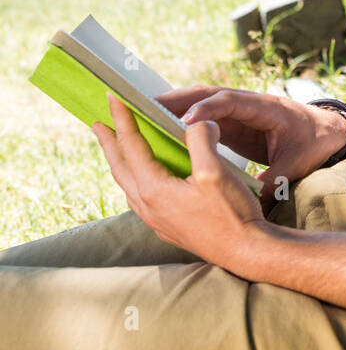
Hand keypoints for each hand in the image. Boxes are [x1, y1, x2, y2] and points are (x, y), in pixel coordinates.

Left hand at [93, 93, 265, 272]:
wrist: (244, 251)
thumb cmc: (231, 213)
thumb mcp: (215, 170)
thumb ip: (200, 139)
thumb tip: (197, 122)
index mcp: (154, 188)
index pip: (131, 145)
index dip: (122, 118)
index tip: (113, 98)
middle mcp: (148, 206)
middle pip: (120, 166)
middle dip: (108, 142)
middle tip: (97, 123)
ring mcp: (155, 219)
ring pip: (127, 184)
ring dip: (119, 162)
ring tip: (116, 148)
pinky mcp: (167, 227)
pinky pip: (139, 198)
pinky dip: (133, 179)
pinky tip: (142, 178)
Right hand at [157, 84, 345, 211]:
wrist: (328, 132)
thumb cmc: (315, 143)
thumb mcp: (298, 163)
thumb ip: (275, 178)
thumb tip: (255, 199)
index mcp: (266, 107)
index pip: (230, 102)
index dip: (206, 110)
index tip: (184, 123)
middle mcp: (248, 102)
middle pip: (207, 93)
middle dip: (177, 99)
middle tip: (144, 105)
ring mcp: (238, 110)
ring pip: (201, 101)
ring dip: (174, 106)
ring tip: (142, 113)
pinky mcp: (232, 121)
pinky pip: (203, 115)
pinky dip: (181, 118)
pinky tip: (158, 129)